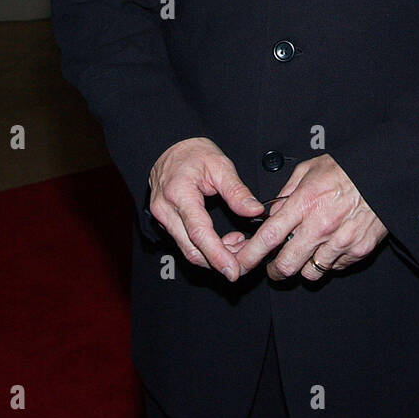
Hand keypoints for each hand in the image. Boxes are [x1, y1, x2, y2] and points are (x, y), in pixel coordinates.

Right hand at [148, 136, 263, 281]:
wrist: (170, 147)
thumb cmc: (194, 153)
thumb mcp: (220, 165)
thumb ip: (237, 191)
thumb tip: (255, 211)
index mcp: (179, 193)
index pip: (199, 233)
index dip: (217, 255)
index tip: (233, 270)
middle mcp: (166, 210)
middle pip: (192, 249)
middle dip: (220, 261)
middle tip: (245, 261)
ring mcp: (163, 218)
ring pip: (189, 250)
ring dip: (215, 256)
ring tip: (239, 244)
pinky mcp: (166, 223)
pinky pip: (186, 243)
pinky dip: (207, 248)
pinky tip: (225, 241)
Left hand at [233, 153, 387, 281]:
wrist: (384, 174)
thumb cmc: (347, 169)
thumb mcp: (309, 169)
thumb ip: (287, 192)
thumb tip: (273, 212)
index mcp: (304, 203)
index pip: (269, 237)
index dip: (251, 255)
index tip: (242, 262)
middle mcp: (320, 226)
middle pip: (287, 265)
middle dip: (275, 271)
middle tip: (274, 268)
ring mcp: (340, 242)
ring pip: (311, 272)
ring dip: (305, 265)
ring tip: (309, 252)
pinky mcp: (358, 251)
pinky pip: (335, 268)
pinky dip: (329, 261)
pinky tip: (332, 245)